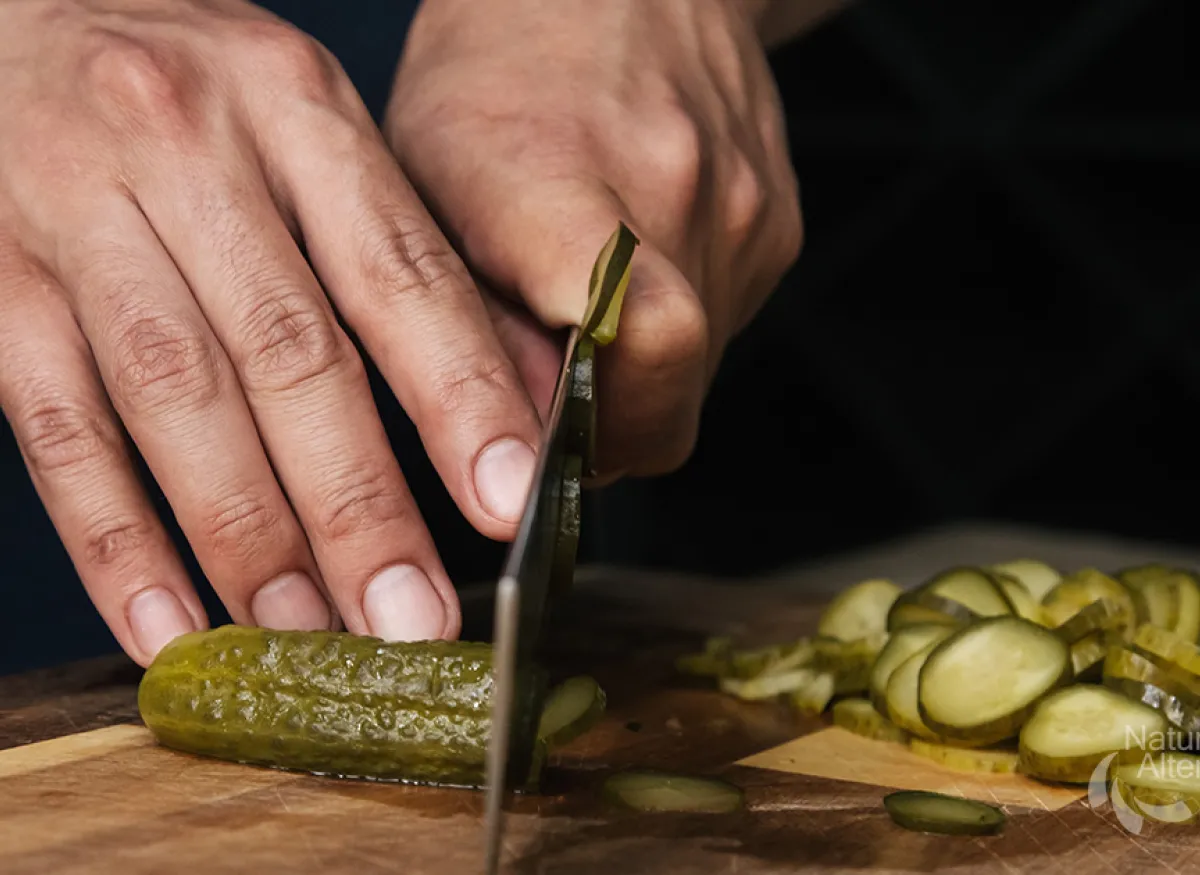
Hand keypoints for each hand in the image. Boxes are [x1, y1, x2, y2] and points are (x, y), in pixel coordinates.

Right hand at [0, 0, 546, 663]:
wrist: (22, 9)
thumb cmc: (203, 97)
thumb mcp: (313, 128)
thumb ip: (398, 255)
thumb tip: (500, 413)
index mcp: (297, 107)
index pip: (397, 271)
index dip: (458, 395)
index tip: (507, 503)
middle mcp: (188, 152)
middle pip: (289, 354)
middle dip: (358, 505)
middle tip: (412, 621)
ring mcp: (74, 213)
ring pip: (174, 401)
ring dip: (247, 539)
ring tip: (305, 636)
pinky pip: (54, 428)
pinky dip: (114, 540)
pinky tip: (168, 622)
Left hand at [386, 0, 802, 480]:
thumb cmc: (491, 76)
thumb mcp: (426, 191)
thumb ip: (475, 328)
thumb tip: (534, 448)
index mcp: (566, 184)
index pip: (643, 343)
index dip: (605, 430)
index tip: (548, 448)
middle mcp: (678, 193)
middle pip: (671, 393)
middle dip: (610, 424)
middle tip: (550, 385)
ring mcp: (745, 207)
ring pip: (700, 369)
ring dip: (641, 373)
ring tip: (583, 294)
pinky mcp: (780, 220)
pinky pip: (725, 322)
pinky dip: (675, 325)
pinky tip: (634, 260)